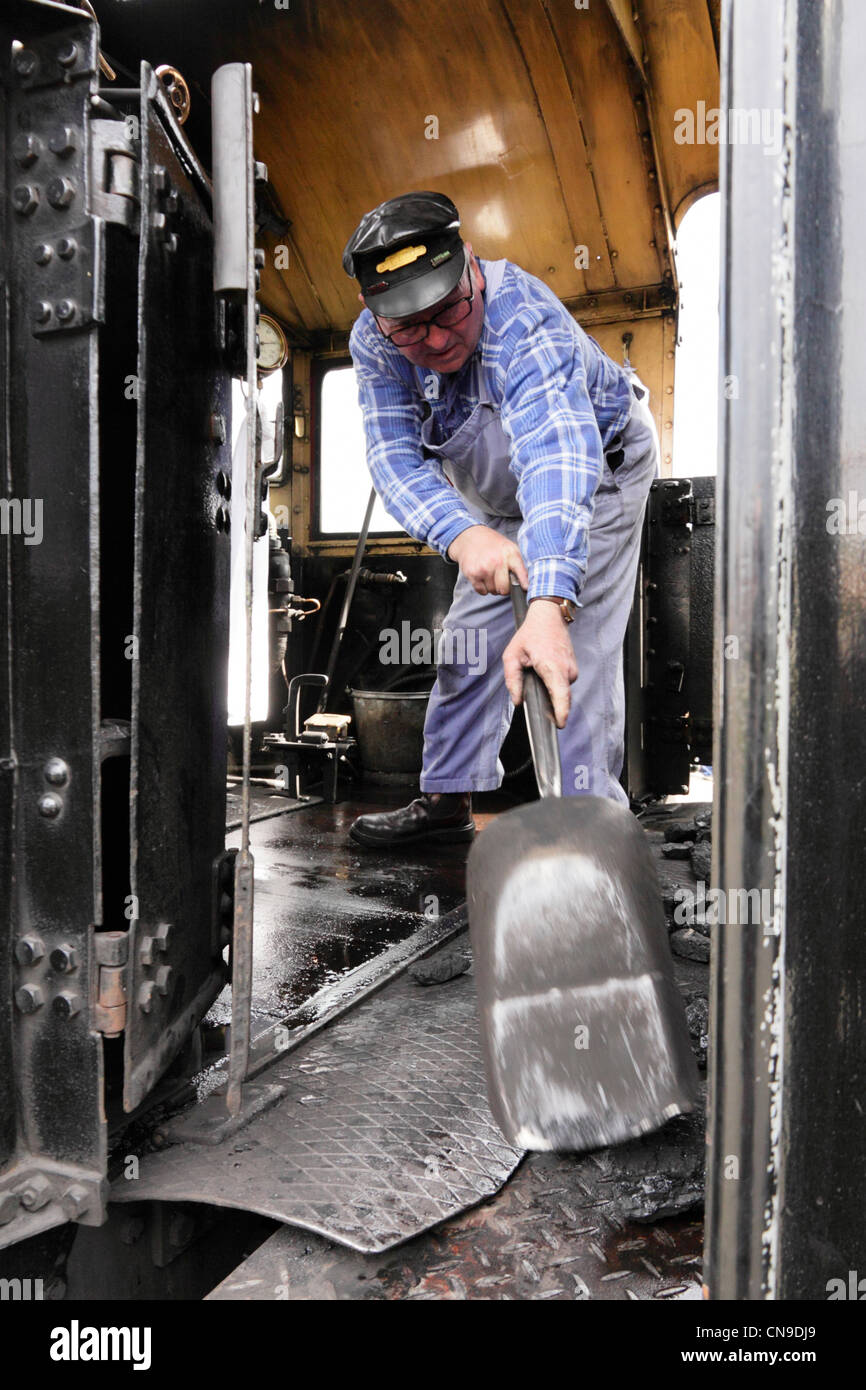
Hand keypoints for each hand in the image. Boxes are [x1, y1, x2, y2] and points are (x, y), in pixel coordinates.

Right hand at [447, 525, 528, 595]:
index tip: (525, 588)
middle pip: (505, 588)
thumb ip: (518, 563)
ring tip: (490, 574)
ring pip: (493, 591)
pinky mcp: (472, 574)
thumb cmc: (492, 544)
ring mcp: (484, 568)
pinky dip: (483, 588)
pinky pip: (482, 592)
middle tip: (501, 579)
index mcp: (510, 553)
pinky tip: (482, 576)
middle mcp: (497, 561)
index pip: (520, 572)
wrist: (469, 537)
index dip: (524, 582)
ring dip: (493, 587)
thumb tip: (526, 583)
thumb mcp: (509, 547)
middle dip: (504, 588)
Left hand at [502, 600, 577, 727]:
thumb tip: (517, 700)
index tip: (560, 724)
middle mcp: (567, 670)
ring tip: (536, 672)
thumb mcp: (512, 655)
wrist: (549, 616)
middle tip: (533, 689)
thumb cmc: (530, 633)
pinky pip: (563, 684)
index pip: (561, 695)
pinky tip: (543, 670)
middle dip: (548, 702)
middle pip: (560, 697)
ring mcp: (572, 669)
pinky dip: (553, 683)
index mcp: (552, 666)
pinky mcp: (573, 668)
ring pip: (561, 691)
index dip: (561, 712)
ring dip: (549, 689)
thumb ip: (512, 680)